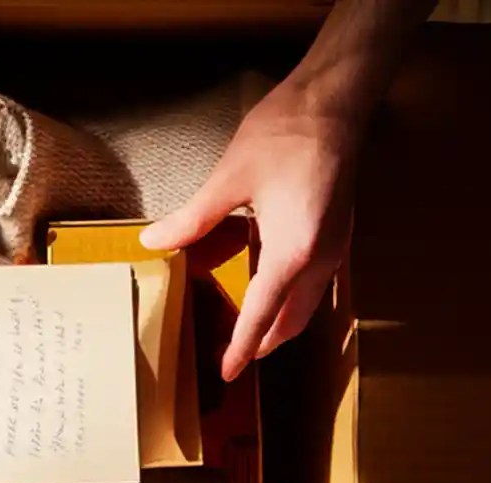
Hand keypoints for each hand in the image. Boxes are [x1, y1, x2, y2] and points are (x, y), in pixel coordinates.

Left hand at [141, 79, 354, 381]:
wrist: (335, 103)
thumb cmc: (285, 135)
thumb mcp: (230, 179)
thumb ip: (193, 218)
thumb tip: (153, 241)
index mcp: (294, 251)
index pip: (263, 314)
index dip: (242, 345)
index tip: (227, 372)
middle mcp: (321, 258)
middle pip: (292, 318)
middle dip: (264, 342)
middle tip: (235, 358)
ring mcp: (334, 247)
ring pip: (308, 303)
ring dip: (281, 322)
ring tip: (252, 333)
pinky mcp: (337, 232)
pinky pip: (315, 281)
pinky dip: (292, 296)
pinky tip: (271, 287)